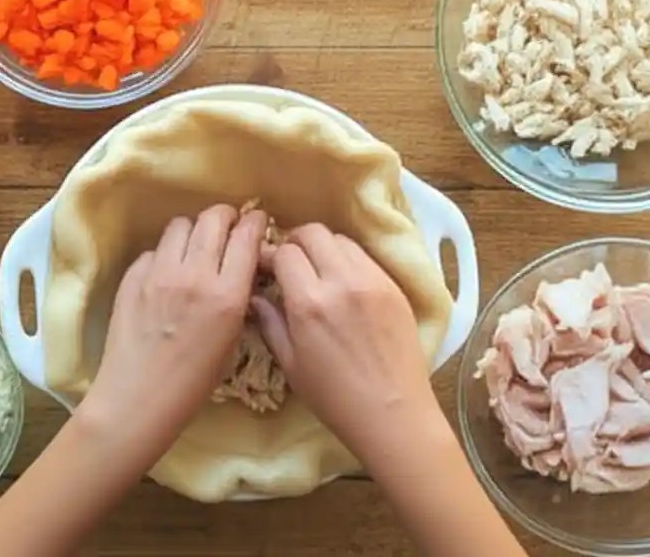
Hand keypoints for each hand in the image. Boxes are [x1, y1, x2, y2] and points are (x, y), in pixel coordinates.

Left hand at [82, 205, 267, 449]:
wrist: (139, 398)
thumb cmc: (194, 383)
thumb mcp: (232, 341)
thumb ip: (238, 299)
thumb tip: (241, 270)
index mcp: (227, 295)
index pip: (247, 236)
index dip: (256, 222)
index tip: (257, 222)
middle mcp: (195, 275)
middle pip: (214, 218)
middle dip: (226, 217)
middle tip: (228, 227)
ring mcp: (159, 273)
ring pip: (181, 225)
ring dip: (194, 231)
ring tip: (196, 247)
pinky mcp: (132, 278)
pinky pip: (155, 250)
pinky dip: (166, 255)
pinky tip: (167, 275)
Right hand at [255, 223, 437, 465]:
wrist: (393, 414)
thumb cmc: (335, 398)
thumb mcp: (291, 364)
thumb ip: (270, 323)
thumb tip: (255, 296)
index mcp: (309, 302)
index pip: (284, 253)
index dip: (270, 256)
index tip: (265, 268)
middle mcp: (341, 281)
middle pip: (313, 233)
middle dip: (295, 242)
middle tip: (289, 263)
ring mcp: (372, 281)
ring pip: (341, 240)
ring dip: (323, 248)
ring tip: (317, 270)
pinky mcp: (394, 287)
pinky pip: (365, 257)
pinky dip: (348, 260)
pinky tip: (343, 283)